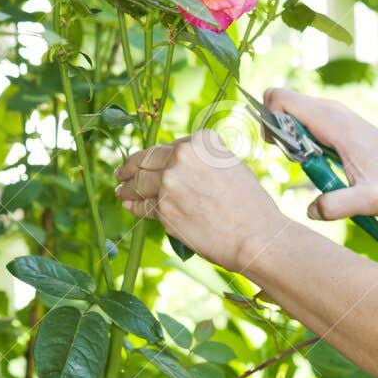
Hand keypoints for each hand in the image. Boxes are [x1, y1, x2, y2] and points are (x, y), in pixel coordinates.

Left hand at [113, 131, 282, 267]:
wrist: (256, 235)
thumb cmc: (251, 205)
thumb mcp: (231, 166)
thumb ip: (204, 161)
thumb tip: (181, 166)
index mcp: (202, 141)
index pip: (168, 147)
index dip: (156, 157)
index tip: (146, 162)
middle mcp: (183, 156)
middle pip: (146, 160)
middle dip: (130, 167)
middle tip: (121, 173)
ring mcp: (170, 183)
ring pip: (139, 183)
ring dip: (127, 188)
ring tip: (121, 191)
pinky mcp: (164, 209)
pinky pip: (142, 206)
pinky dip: (133, 206)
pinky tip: (129, 206)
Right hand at [261, 87, 377, 234]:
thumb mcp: (369, 200)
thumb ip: (338, 205)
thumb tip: (310, 210)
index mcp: (333, 121)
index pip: (279, 98)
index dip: (267, 122)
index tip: (277, 150)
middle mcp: (333, 110)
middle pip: (282, 102)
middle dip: (275, 129)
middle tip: (293, 160)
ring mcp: (337, 114)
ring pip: (293, 111)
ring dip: (288, 135)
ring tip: (306, 163)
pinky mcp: (341, 123)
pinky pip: (306, 119)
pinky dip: (300, 137)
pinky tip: (316, 161)